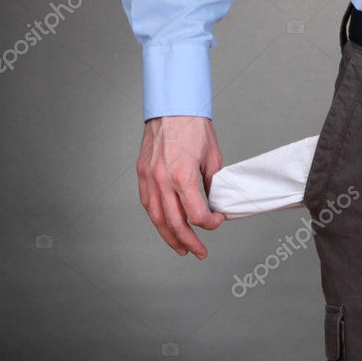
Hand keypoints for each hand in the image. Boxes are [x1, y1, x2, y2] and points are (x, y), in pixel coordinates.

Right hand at [136, 116, 225, 258]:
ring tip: (181, 249)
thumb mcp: (213, 158)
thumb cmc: (195, 128)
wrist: (174, 107)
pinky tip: (166, 227)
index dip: (211, 223)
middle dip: (189, 242)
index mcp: (183, 176)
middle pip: (175, 223)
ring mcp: (149, 178)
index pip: (196, 214)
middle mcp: (163, 180)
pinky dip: (157, 218)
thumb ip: (211, 184)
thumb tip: (213, 203)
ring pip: (157, 218)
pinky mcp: (142, 174)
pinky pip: (148, 203)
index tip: (219, 220)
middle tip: (199, 253)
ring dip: (170, 236)